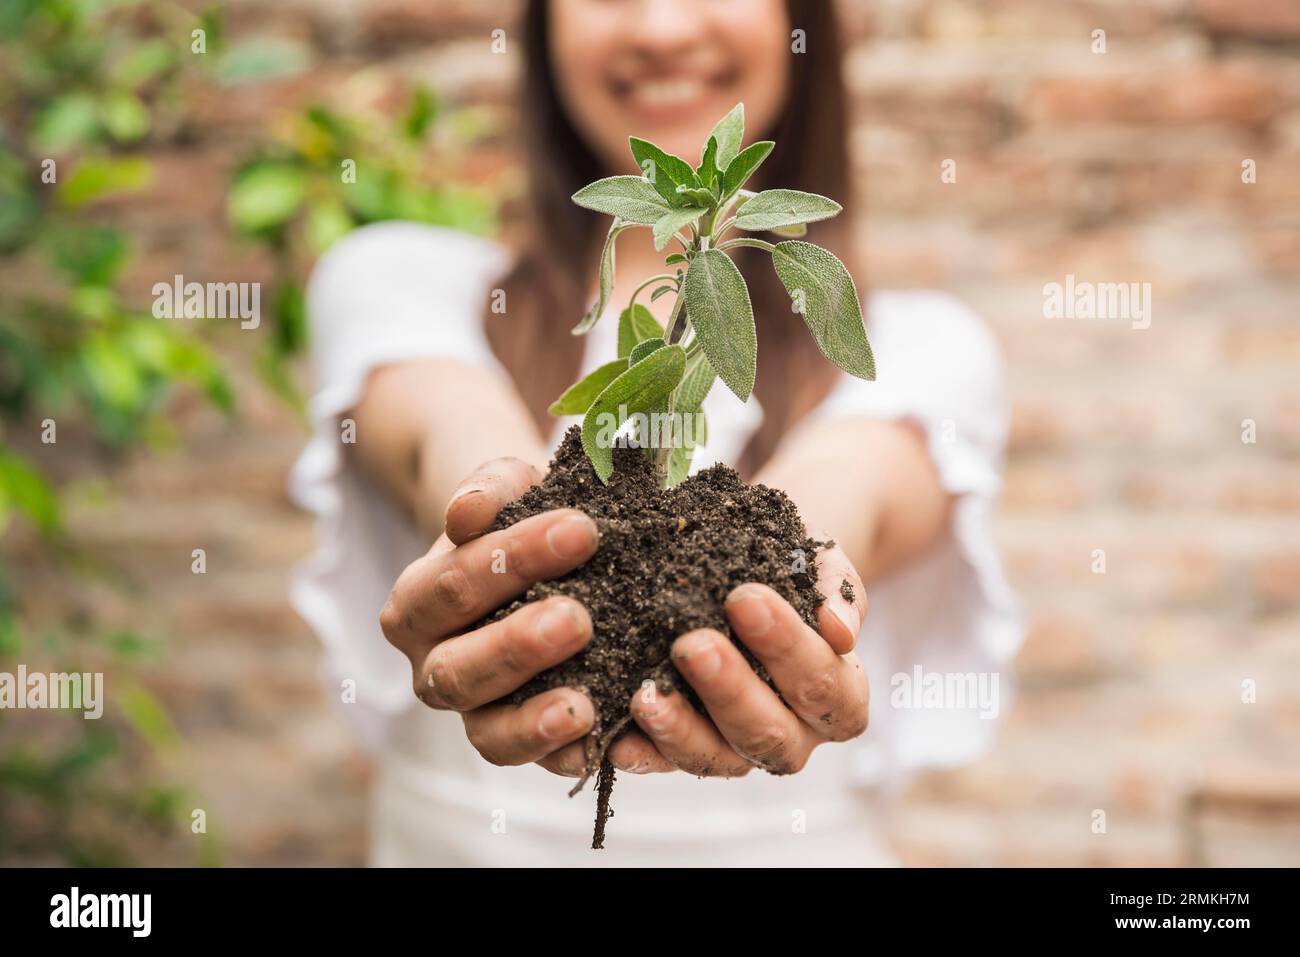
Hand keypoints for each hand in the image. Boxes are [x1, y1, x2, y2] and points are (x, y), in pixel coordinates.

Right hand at [379, 457, 602, 774]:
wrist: (549, 551)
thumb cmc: (521, 517)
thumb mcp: (506, 488)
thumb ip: (486, 491)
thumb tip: (466, 513)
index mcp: (415, 606)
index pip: (454, 585)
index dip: (513, 559)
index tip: (582, 530)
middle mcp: (433, 667)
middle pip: (459, 668)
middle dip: (517, 646)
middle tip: (578, 619)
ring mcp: (475, 713)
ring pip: (488, 733)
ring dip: (534, 720)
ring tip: (584, 704)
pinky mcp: (519, 742)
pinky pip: (535, 763)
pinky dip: (564, 757)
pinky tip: (601, 742)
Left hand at [609, 543, 869, 776]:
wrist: (746, 567)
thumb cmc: (789, 566)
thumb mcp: (817, 562)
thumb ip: (834, 590)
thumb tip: (839, 629)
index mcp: (837, 696)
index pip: (824, 685)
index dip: (789, 647)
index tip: (745, 598)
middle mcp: (794, 735)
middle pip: (771, 733)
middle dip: (730, 689)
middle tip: (692, 644)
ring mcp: (737, 751)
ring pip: (718, 760)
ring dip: (681, 730)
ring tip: (647, 694)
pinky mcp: (685, 753)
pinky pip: (663, 765)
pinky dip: (640, 754)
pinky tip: (615, 736)